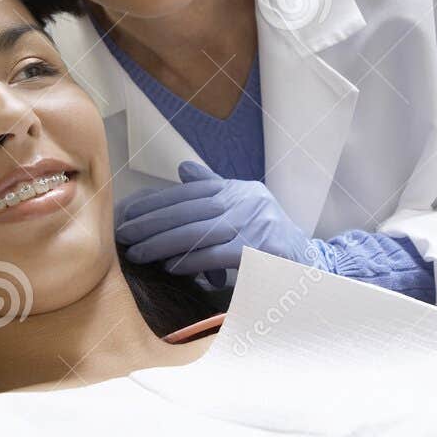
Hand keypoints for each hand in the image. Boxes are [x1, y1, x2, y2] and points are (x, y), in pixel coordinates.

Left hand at [115, 161, 319, 280]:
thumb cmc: (270, 241)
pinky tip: (170, 266)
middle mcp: (248, 202)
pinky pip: (217, 255)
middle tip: (124, 234)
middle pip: (189, 210)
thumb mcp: (246, 209)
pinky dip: (190, 261)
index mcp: (241, 190)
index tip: (129, 213)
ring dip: (163, 244)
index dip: (156, 202)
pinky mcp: (261, 251)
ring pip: (198, 233)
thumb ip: (216, 190)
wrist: (312, 265)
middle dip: (152, 223)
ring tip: (139, 252)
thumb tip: (183, 170)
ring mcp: (256, 225)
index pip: (190, 193)